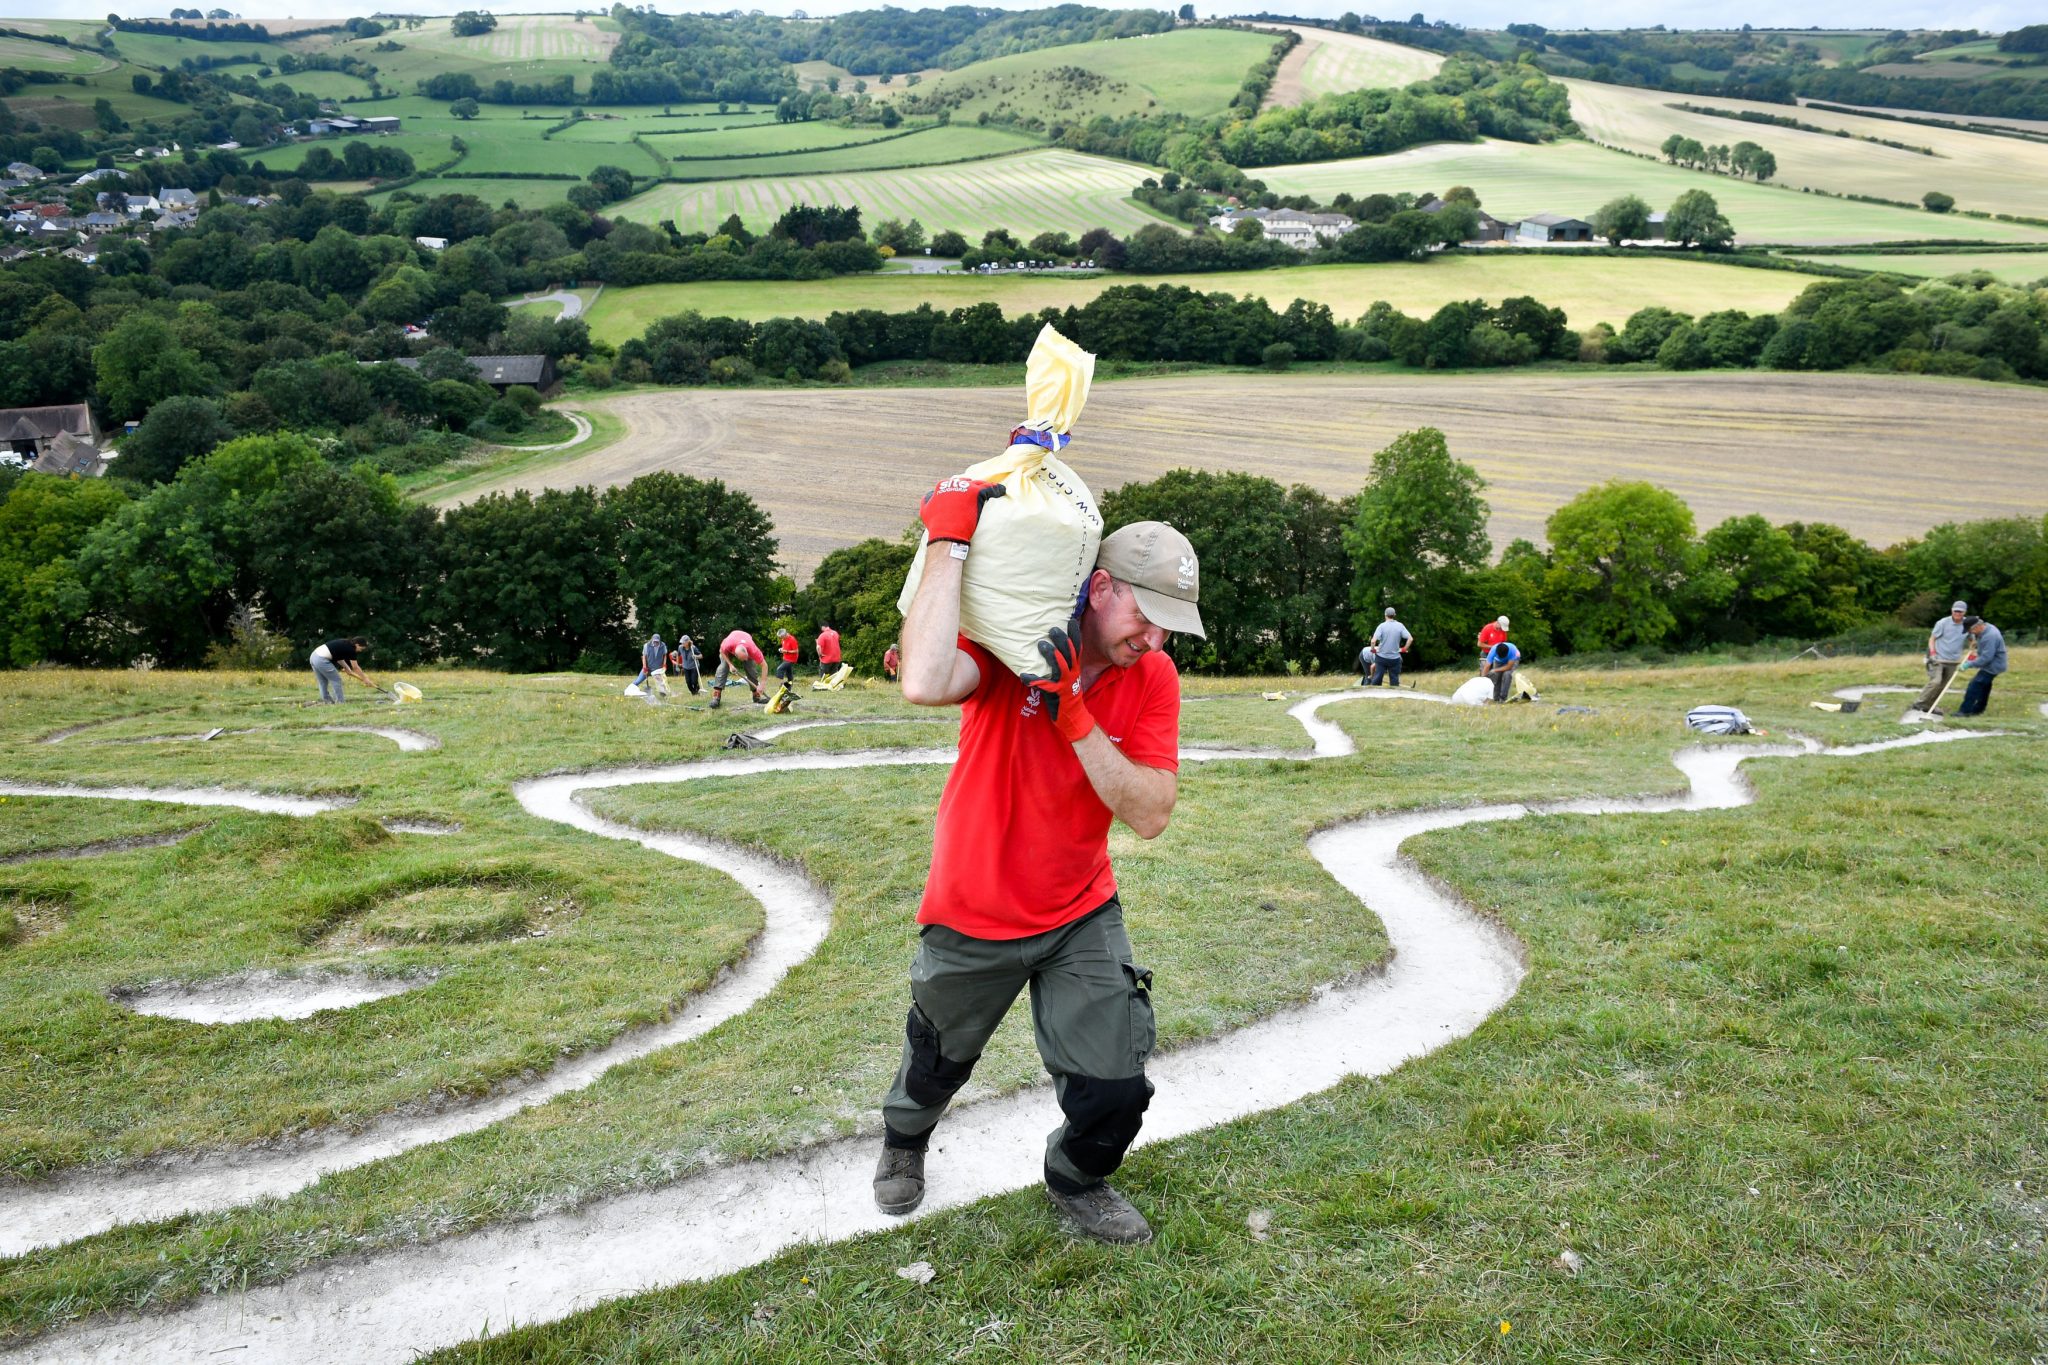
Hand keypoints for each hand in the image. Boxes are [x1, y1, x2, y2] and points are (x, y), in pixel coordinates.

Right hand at [920, 475, 1005, 544]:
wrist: (947, 533)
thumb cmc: (936, 525)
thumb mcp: (925, 511)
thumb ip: (927, 500)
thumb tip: (930, 495)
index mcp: (943, 485)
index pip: (956, 483)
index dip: (963, 488)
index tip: (968, 493)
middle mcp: (954, 483)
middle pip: (969, 482)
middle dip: (975, 487)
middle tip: (982, 492)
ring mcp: (966, 488)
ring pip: (980, 484)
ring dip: (987, 487)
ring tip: (994, 490)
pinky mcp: (977, 493)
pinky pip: (991, 489)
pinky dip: (997, 489)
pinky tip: (1002, 490)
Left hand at [1022, 622, 1092, 741]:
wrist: (1073, 717)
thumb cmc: (1066, 695)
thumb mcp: (1066, 677)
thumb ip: (1060, 664)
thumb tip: (1049, 647)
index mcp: (1075, 667)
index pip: (1077, 647)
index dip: (1075, 634)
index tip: (1071, 620)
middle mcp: (1073, 673)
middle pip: (1070, 652)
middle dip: (1062, 639)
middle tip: (1053, 628)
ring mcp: (1066, 683)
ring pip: (1061, 665)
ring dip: (1051, 654)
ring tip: (1041, 644)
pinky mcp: (1057, 693)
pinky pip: (1045, 685)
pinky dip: (1034, 680)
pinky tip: (1024, 675)